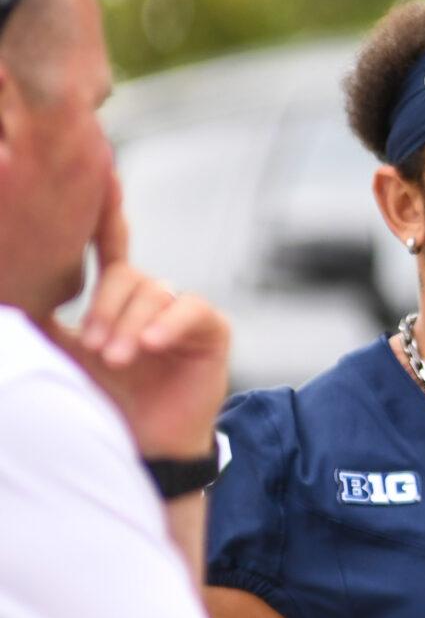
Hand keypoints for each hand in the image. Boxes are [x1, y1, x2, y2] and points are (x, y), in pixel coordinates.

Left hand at [50, 180, 228, 457]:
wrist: (142, 444)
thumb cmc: (102, 400)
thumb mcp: (62, 352)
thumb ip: (44, 316)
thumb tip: (10, 280)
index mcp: (118, 298)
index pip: (111, 247)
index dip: (107, 213)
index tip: (104, 174)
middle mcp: (152, 297)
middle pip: (127, 276)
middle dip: (106, 309)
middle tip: (95, 349)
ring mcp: (183, 312)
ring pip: (153, 293)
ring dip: (129, 325)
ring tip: (117, 359)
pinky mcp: (212, 329)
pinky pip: (189, 310)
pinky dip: (166, 326)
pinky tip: (150, 346)